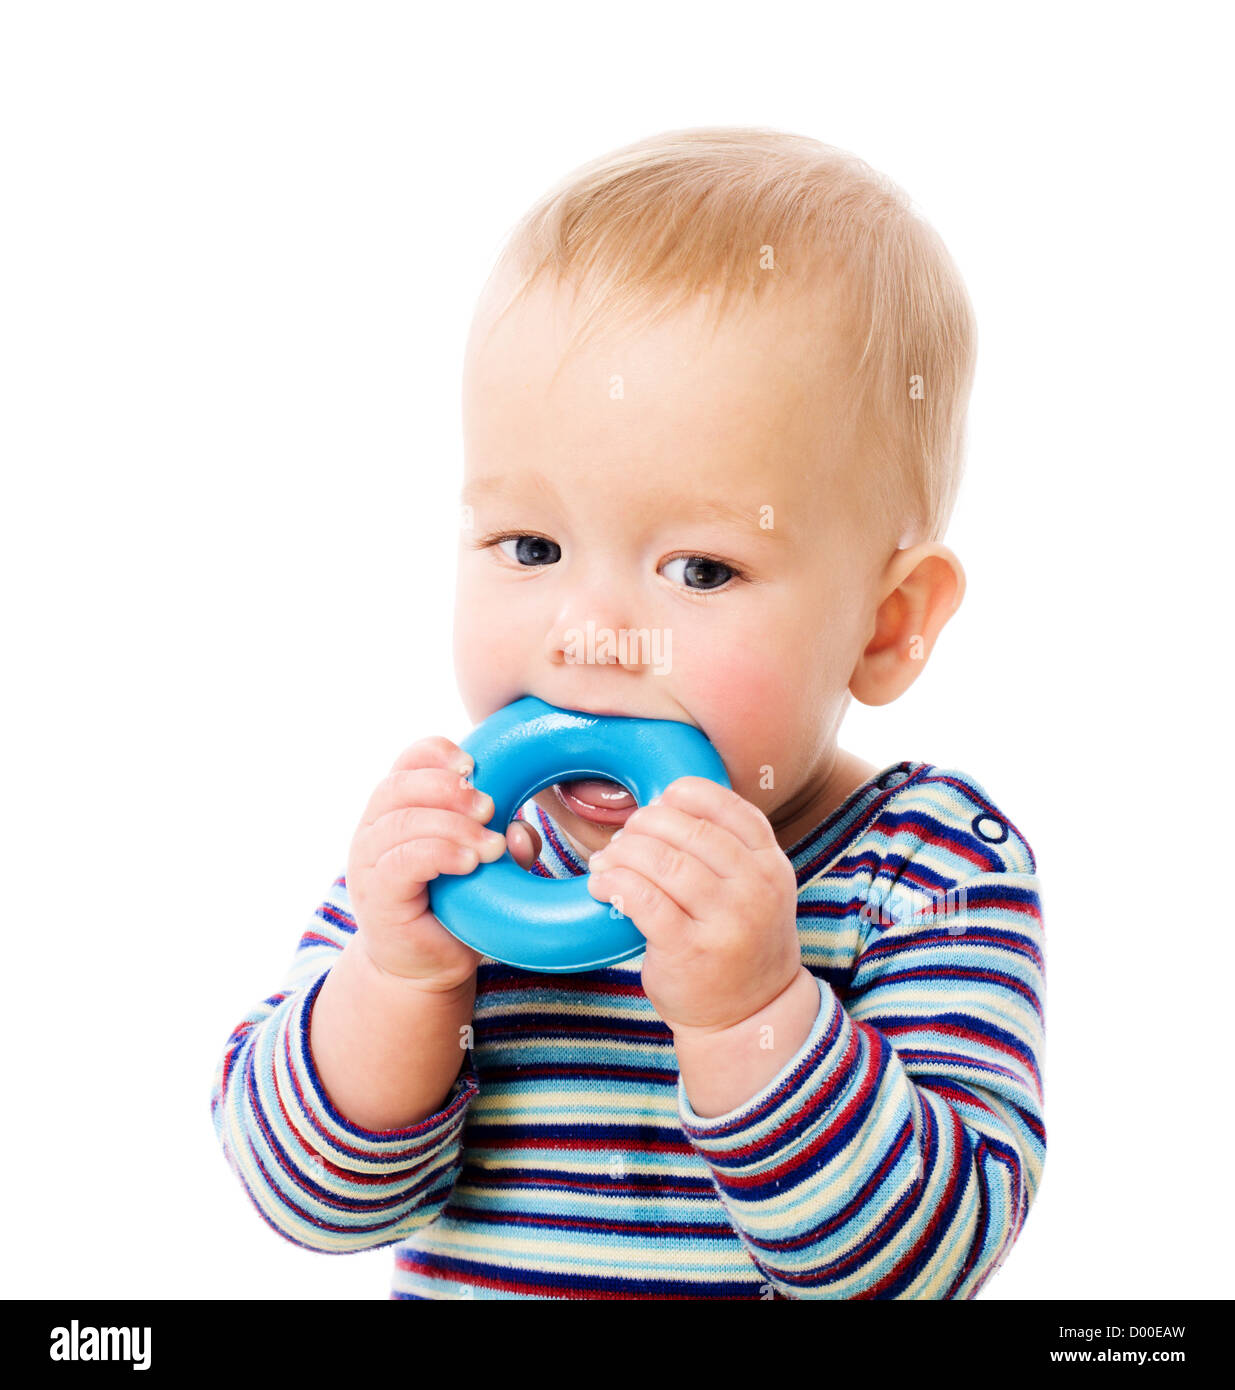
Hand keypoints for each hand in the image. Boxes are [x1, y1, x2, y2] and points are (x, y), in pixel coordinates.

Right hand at [345, 735, 533, 990]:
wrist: (423, 964)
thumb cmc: (455, 905)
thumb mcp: (487, 866)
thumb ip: (504, 844)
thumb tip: (519, 834)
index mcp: (397, 808)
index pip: (406, 761)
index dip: (437, 753)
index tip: (473, 765)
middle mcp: (374, 828)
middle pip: (400, 784)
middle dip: (450, 790)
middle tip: (490, 808)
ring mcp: (368, 861)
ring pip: (402, 822)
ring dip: (454, 826)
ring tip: (491, 845)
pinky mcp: (376, 894)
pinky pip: (402, 861)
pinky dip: (440, 854)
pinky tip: (470, 862)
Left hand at [584, 777, 801, 1033]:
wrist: (751, 1015)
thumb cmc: (740, 943)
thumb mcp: (756, 890)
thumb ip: (729, 849)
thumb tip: (661, 804)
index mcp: (772, 865)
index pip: (728, 806)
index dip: (684, 795)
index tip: (659, 802)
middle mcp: (755, 889)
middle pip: (688, 831)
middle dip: (645, 824)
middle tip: (625, 835)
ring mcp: (725, 921)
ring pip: (662, 862)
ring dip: (622, 852)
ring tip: (606, 860)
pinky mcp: (688, 950)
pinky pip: (641, 899)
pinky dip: (613, 883)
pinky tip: (601, 884)